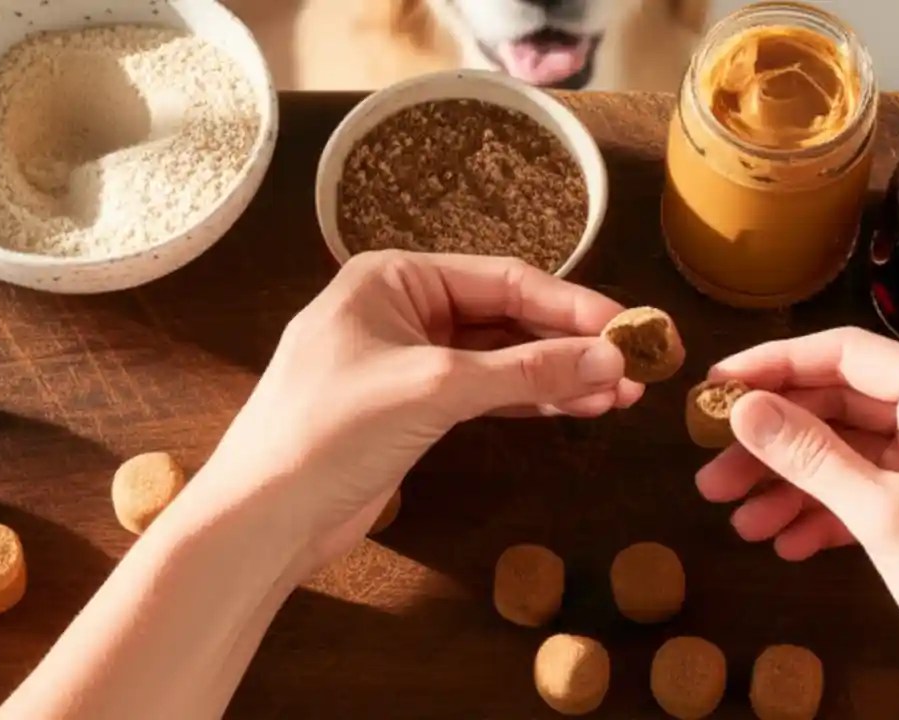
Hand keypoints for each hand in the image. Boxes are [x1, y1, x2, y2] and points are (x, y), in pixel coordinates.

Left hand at [204, 251, 640, 572]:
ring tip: (620, 396)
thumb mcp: (434, 388)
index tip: (629, 327)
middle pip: (506, 318)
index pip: (502, 279)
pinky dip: (529, 401)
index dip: (571, 304)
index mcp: (393, 277)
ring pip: (501, 360)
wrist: (263, 518)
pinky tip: (577, 408)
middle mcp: (402, 309)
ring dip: (558, 377)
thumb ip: (525, 371)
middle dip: (570, 344)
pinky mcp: (413, 410)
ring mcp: (408, 362)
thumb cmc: (329, 431)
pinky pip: (485, 393)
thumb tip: (611, 358)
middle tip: (636, 366)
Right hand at [695, 328, 898, 715]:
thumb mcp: (886, 519)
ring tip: (737, 519)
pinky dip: (824, 512)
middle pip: (840, 406)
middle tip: (712, 470)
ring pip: (847, 453)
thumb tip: (744, 408)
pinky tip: (785, 543)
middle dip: (774, 442)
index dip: (774, 365)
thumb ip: (811, 456)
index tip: (715, 387)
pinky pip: (866, 491)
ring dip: (791, 484)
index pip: (848, 354)